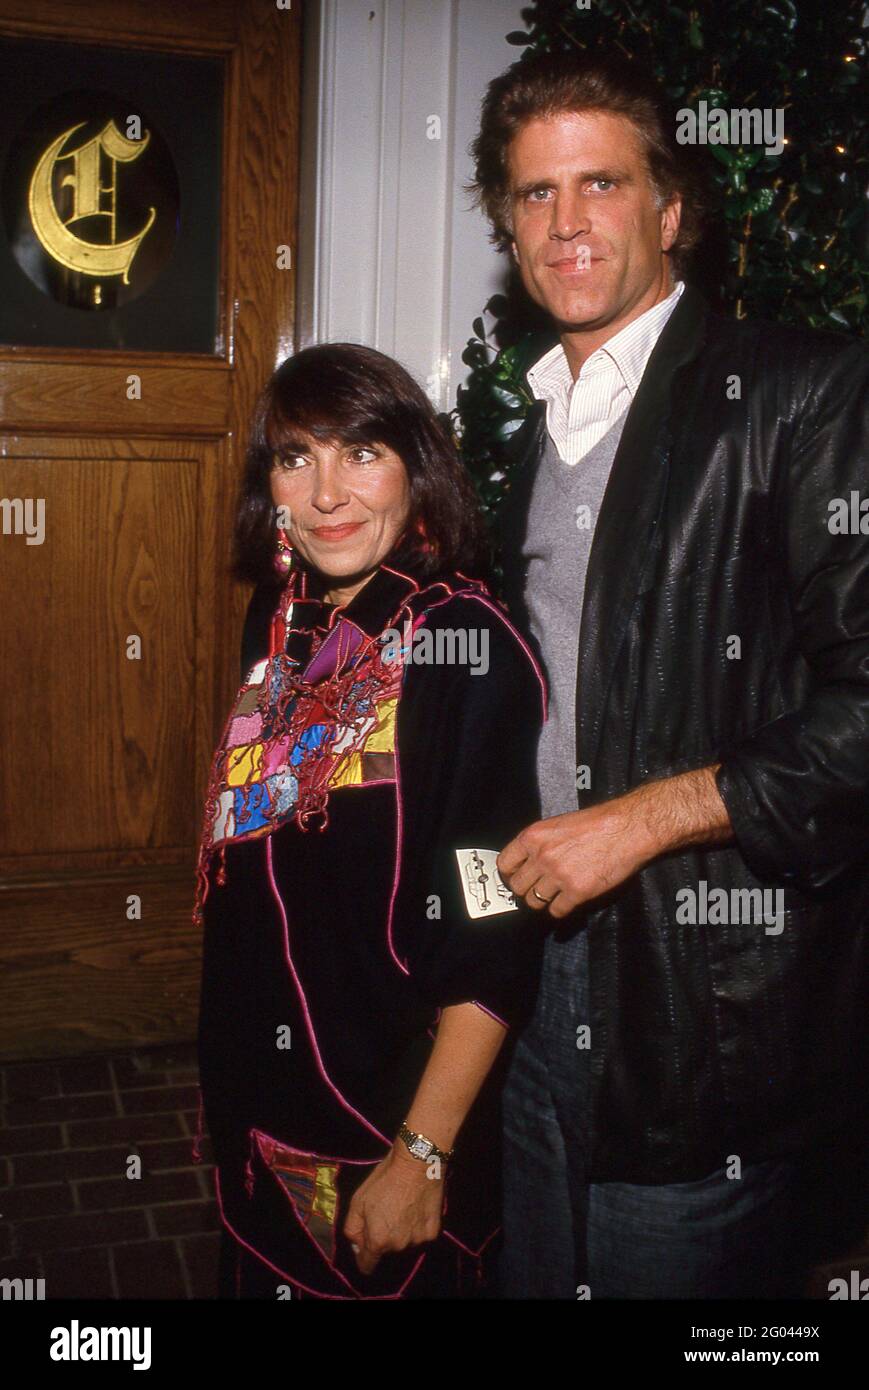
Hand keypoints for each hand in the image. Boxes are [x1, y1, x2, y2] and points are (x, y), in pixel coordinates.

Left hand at [342, 1144, 444, 1274]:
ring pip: (404, 1244)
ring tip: (402, 1210)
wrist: (417, 1163)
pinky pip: (420, 1236)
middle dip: (382, 1238)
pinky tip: (416, 1209)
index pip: (367, 1266)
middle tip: (385, 1214)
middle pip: (386, 1252)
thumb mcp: (357, 1201)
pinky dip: (417, 1227)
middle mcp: (399, 1246)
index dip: (363, 1257)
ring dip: (401, 1234)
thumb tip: (357, 1245)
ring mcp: (418, 1240)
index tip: (365, 1244)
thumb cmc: (384, 1180)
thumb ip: (352, 1229)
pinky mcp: (433, 1232)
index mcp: (378, 1240)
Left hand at [498, 795, 655, 918]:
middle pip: (518, 886)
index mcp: (533, 837)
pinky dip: (561, 909)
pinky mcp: (577, 892)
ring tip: (554, 895)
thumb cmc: (598, 822)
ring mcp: (558, 876)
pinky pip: (557, 911)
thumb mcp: (559, 824)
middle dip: (526, 889)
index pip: (505, 864)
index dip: (510, 873)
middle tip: (537, 888)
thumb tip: (529, 862)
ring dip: (543, 900)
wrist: (627, 829)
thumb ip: (540, 843)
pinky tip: (568, 901)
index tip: (516, 877)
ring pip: (534, 901)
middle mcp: (541, 857)